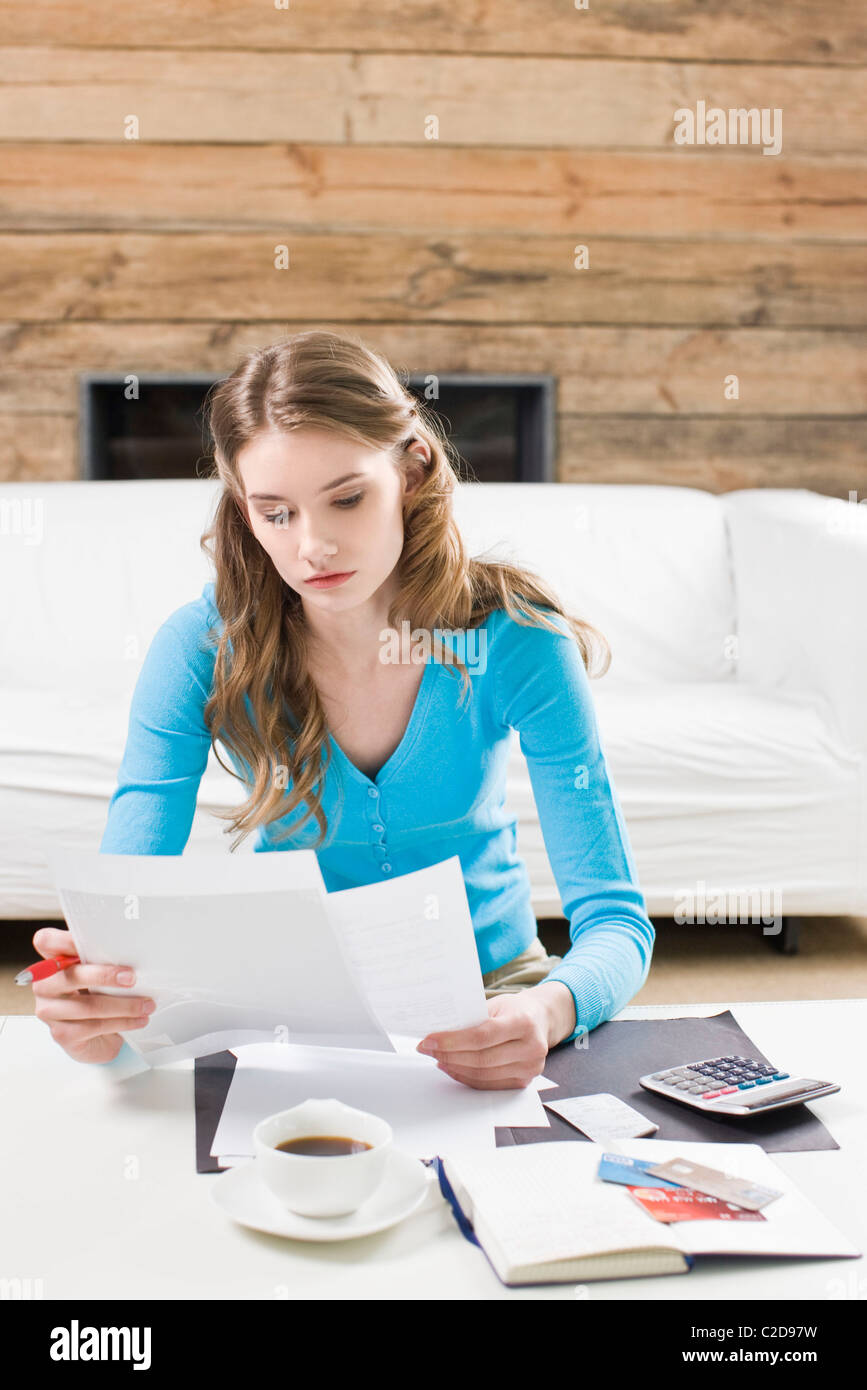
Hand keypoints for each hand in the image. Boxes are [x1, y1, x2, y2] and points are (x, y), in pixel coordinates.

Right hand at [29, 927, 155, 1065]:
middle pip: (72, 975)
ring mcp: (49, 1011)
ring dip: (124, 1005)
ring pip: (89, 1006)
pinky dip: (122, 1022)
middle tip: (132, 978)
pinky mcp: (62, 1034)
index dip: (66, 939)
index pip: (46, 941)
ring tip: (146, 1004)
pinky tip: (138, 1020)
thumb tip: (132, 950)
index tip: (97, 941)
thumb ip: (100, 959)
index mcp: (51, 963)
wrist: (96, 1038)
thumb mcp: (97, 974)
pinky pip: (95, 1026)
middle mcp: (45, 985)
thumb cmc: (96, 997)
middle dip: (105, 976)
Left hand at [416, 991, 552, 1089]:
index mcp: (524, 1022)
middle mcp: (531, 1048)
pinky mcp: (524, 1082)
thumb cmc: (514, 1009)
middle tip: (427, 1048)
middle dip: (448, 1054)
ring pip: (482, 1074)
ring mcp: (529, 1068)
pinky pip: (488, 1084)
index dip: (453, 1041)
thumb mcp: (496, 1004)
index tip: (430, 1039)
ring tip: (437, 1056)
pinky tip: (452, 1066)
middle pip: (481, 1058)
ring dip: (454, 1067)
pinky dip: (466, 1077)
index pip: (482, 1036)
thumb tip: (438, 1032)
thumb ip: (472, 1018)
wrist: (540, 1019)